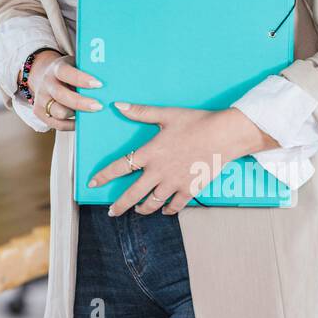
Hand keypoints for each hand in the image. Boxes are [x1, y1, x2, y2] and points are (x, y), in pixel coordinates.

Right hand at [27, 51, 102, 130]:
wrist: (44, 75)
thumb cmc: (68, 72)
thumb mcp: (76, 64)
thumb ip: (88, 70)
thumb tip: (112, 79)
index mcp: (56, 69)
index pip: (66, 73)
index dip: (81, 79)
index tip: (99, 84)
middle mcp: (46, 84)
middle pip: (61, 95)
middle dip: (81, 103)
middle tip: (99, 106)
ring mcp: (41, 99)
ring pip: (58, 112)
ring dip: (76, 115)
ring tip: (91, 114)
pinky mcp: (40, 112)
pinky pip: (57, 124)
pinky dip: (71, 125)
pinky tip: (82, 122)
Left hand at [89, 104, 256, 215]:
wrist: (224, 135)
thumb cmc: (196, 122)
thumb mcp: (166, 114)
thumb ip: (140, 112)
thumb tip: (119, 105)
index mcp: (150, 153)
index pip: (120, 167)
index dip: (104, 176)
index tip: (93, 183)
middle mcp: (159, 172)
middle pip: (133, 194)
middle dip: (120, 205)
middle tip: (112, 212)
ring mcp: (174, 183)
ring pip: (153, 204)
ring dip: (142, 209)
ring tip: (137, 211)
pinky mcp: (190, 190)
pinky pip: (175, 206)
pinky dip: (168, 210)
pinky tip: (164, 210)